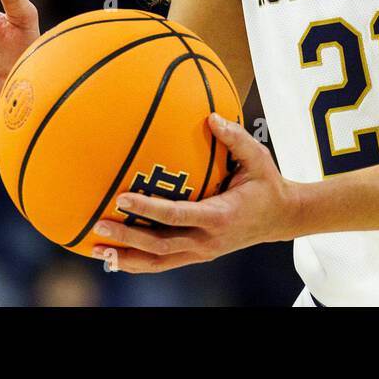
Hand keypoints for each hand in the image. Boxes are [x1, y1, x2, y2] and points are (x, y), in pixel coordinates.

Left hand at [89, 113, 302, 272]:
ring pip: (158, 261)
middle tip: (99, 224)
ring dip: (126, 257)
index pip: (177, 215)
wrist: (282, 218)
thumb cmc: (267, 184)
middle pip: (160, 245)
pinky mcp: (197, 255)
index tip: (123, 197)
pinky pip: (163, 262)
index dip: (148, 209)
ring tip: (96, 249)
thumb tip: (211, 116)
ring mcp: (202, 252)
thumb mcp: (258, 158)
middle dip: (128, 237)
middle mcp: (208, 241)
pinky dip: (138, 261)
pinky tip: (115, 255)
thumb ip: (235, 138)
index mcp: (219, 216)